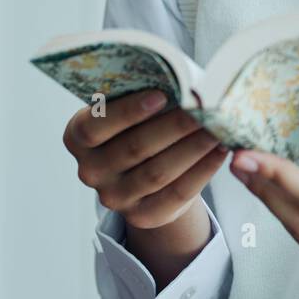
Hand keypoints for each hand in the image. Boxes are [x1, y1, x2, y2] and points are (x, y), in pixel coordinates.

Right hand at [63, 89, 227, 229]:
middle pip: (135, 148)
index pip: (95, 126)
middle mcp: (91, 170)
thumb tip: (182, 82)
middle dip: (175, 126)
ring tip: (218, 127)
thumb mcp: (129, 108)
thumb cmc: (139, 124)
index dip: (128, 111)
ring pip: (158, 172)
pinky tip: (220, 151)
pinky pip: (177, 193)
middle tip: (205, 108)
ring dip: (193, 147)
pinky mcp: (142, 216)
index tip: (162, 95)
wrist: (145, 169)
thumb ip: (142, 95)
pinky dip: (202, 170)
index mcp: (78, 136)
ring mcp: (115, 197)